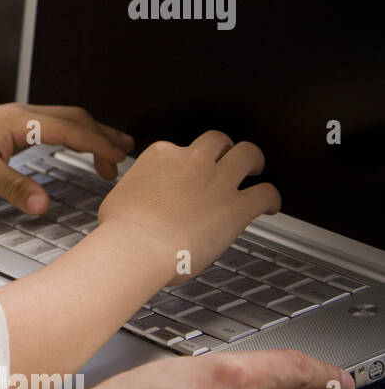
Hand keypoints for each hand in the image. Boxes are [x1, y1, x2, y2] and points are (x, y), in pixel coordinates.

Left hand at [0, 103, 133, 214]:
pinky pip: (46, 127)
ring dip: (86, 133)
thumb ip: (15, 188)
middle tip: (126, 153)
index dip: (98, 145)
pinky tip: (70, 148)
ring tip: (108, 150)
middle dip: (101, 134)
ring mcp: (12, 120)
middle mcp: (19, 115)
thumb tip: (43, 205)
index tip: (120, 160)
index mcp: (19, 120)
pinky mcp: (5, 129)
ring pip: (60, 121)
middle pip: (72, 118)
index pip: (70, 129)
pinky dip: (67, 136)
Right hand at [97, 130, 280, 287]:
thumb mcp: (118, 198)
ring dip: (254, 161)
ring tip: (255, 170)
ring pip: (248, 154)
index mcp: (162, 155)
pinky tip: (270, 206)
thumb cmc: (121, 230)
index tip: (187, 176)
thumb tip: (134, 200)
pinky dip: (272, 198)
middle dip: (225, 149)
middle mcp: (192, 160)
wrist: (136, 247)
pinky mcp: (237, 206)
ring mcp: (217, 181)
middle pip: (218, 141)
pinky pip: (266, 193)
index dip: (186, 163)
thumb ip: (136, 191)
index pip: (180, 149)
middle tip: (228, 160)